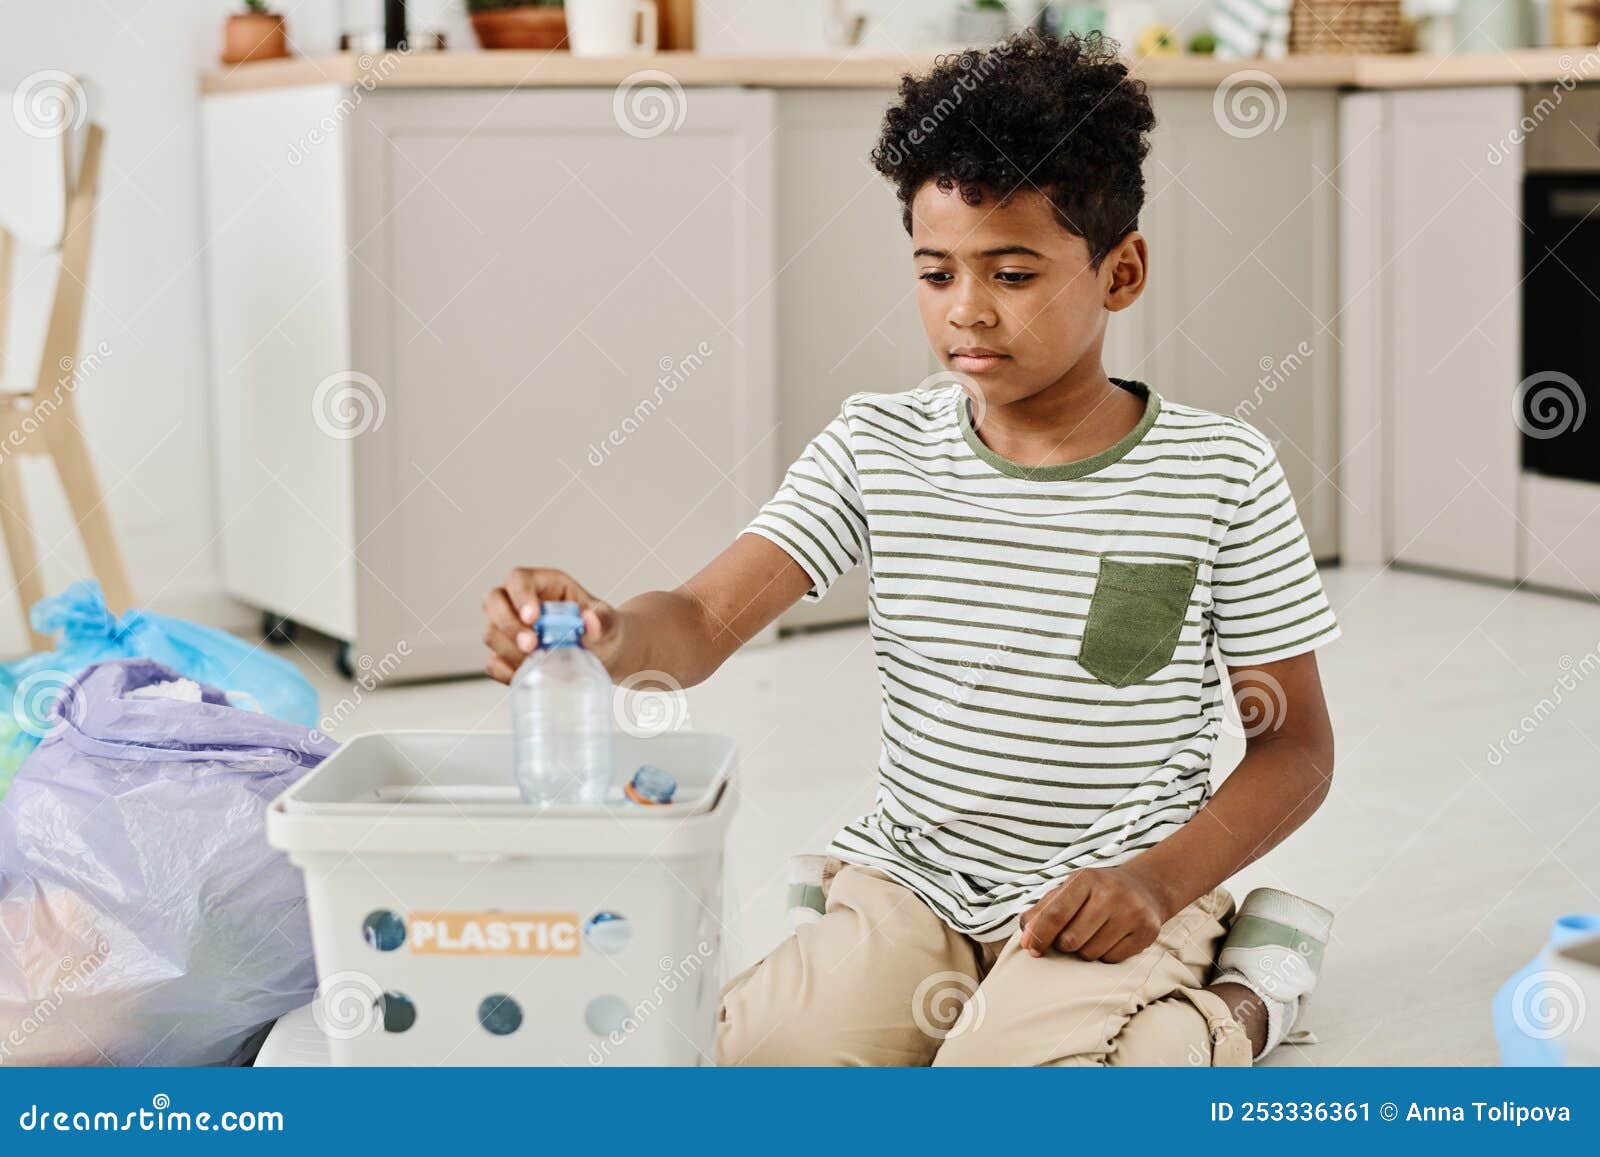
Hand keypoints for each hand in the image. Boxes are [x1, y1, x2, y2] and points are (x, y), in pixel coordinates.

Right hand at [482, 567, 622, 683]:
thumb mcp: (608, 621)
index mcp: (542, 584)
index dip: (520, 596)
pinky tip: (529, 676)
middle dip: (509, 625)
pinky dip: (507, 672)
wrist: (603, 653)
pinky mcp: (507, 654)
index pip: (518, 579)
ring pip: (490, 633)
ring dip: (510, 650)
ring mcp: (509, 628)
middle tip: (532, 645)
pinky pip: (493, 663)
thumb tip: (589, 621)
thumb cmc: (602, 628)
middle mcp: (518, 602)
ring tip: (539, 662)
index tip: (533, 617)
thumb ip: (601, 620)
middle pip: (493, 601)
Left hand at [1017, 865, 1172, 962]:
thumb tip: (1026, 939)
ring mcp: (1132, 912)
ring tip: (1093, 934)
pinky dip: (1105, 956)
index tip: (1031, 949)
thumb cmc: (1095, 893)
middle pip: (1071, 940)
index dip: (1039, 935)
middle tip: (1071, 935)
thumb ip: (1042, 911)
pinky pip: (1112, 960)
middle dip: (1064, 945)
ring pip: (1091, 954)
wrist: (1143, 888)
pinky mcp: (1147, 931)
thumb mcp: (1068, 891)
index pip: (1056, 913)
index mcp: (1086, 878)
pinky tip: (1111, 939)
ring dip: (1085, 951)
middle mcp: (1111, 892)